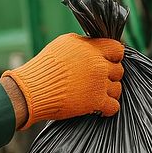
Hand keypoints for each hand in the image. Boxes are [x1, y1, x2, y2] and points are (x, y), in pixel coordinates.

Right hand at [4, 33, 124, 129]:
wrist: (33, 90)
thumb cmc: (44, 67)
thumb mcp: (63, 44)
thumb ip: (83, 44)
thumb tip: (93, 46)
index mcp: (91, 48)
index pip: (117, 49)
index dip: (114, 56)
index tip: (107, 62)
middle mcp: (98, 64)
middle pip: (118, 70)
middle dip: (110, 76)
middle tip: (98, 81)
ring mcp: (99, 83)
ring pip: (117, 88)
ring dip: (109, 92)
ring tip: (97, 94)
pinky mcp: (96, 101)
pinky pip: (114, 106)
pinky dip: (108, 108)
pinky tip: (100, 108)